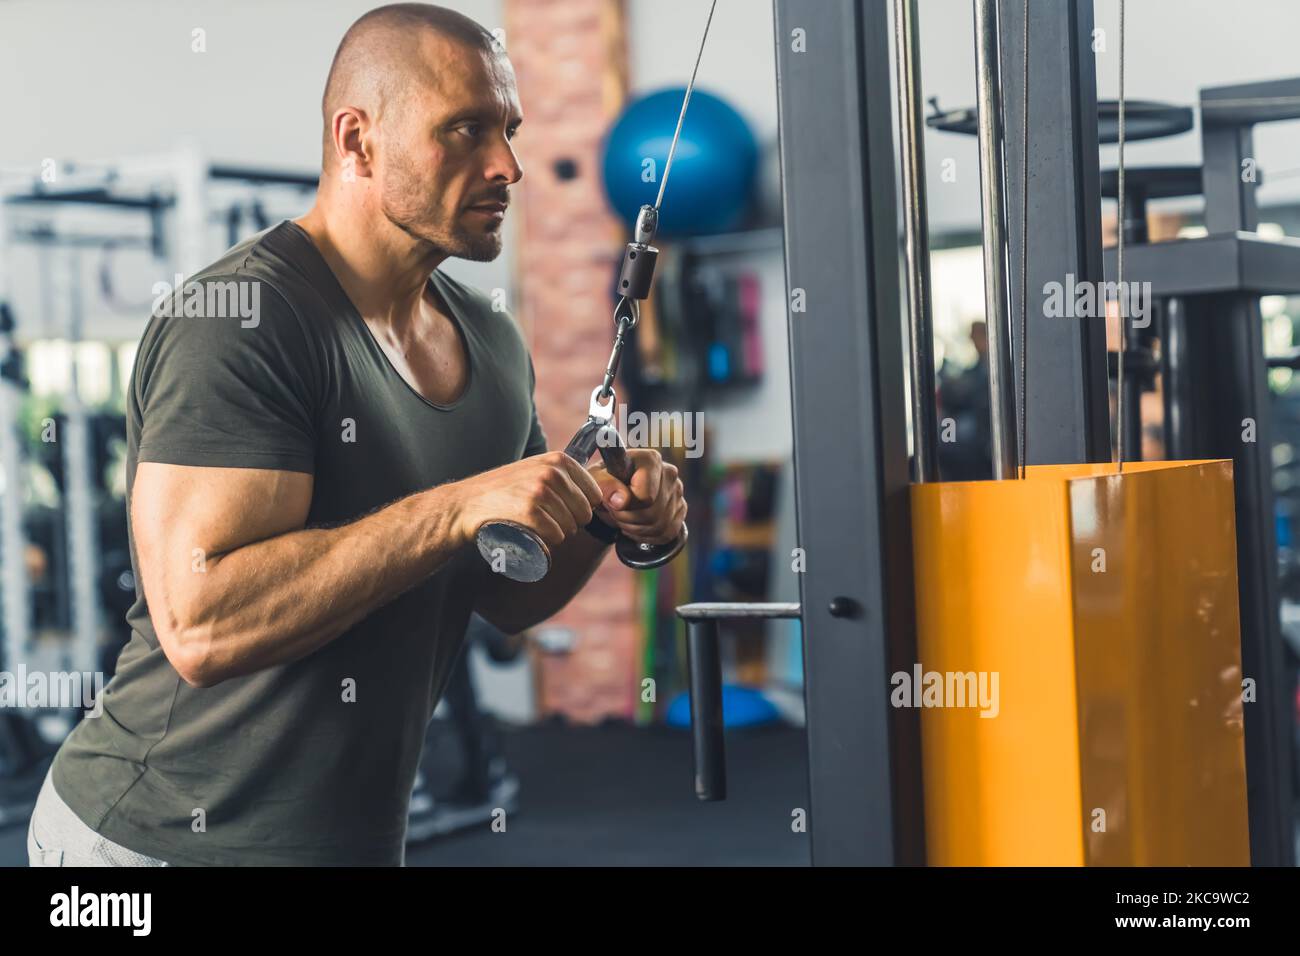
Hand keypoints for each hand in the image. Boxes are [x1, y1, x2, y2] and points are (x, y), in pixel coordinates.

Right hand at [446, 451, 603, 551]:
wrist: (466, 503)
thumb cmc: (503, 490)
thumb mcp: (534, 469)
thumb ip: (561, 474)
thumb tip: (596, 495)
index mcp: (558, 460)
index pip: (594, 493)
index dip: (583, 507)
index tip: (567, 511)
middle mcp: (552, 472)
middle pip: (585, 512)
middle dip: (572, 522)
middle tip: (549, 521)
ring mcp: (540, 491)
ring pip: (571, 526)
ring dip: (558, 533)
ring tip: (538, 525)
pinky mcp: (530, 512)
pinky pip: (556, 535)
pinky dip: (548, 541)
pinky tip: (534, 534)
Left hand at [588, 448, 686, 544]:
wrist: (615, 490)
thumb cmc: (605, 481)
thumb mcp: (595, 479)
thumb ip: (604, 485)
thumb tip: (620, 501)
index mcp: (650, 460)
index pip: (645, 496)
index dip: (625, 506)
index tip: (612, 502)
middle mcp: (669, 473)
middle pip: (652, 513)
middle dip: (628, 519)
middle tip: (616, 512)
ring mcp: (677, 491)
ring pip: (660, 526)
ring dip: (636, 529)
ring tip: (624, 518)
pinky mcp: (681, 508)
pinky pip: (667, 533)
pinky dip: (648, 536)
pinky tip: (637, 526)